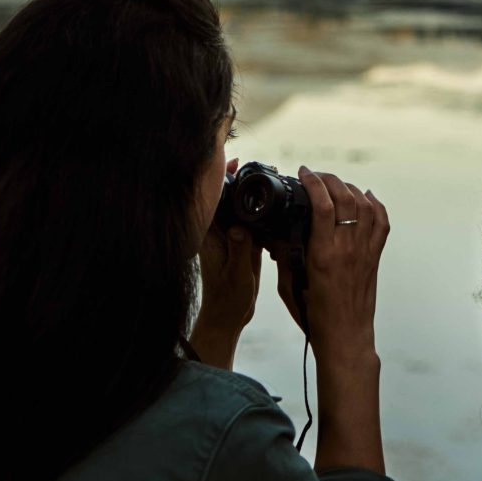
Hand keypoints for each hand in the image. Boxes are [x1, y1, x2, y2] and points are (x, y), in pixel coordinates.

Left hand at [191, 161, 256, 367]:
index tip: (233, 164)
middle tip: (249, 165)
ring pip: (238, 209)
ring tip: (264, 179)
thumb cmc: (227, 299)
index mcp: (211, 238)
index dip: (220, 181)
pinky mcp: (243, 244)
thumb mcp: (236, 275)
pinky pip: (250, 222)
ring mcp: (231, 238)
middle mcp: (218, 234)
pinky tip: (270, 207)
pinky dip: (259, 213)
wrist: (229, 316)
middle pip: (225, 200)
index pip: (212, 203)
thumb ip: (239, 250)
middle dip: (236, 182)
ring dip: (248, 196)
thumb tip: (241, 229)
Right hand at [294, 166, 387, 364]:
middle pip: (345, 198)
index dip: (313, 182)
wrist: (345, 337)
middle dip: (330, 179)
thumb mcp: (290, 285)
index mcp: (323, 255)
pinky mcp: (374, 258)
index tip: (304, 172)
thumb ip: (284, 257)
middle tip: (317, 175)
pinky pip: (382, 223)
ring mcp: (364, 252)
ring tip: (336, 183)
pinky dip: (376, 205)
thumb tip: (276, 236)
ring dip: (350, 187)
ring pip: (365, 205)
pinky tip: (367, 197)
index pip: (322, 205)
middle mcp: (347, 249)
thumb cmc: (316, 316)